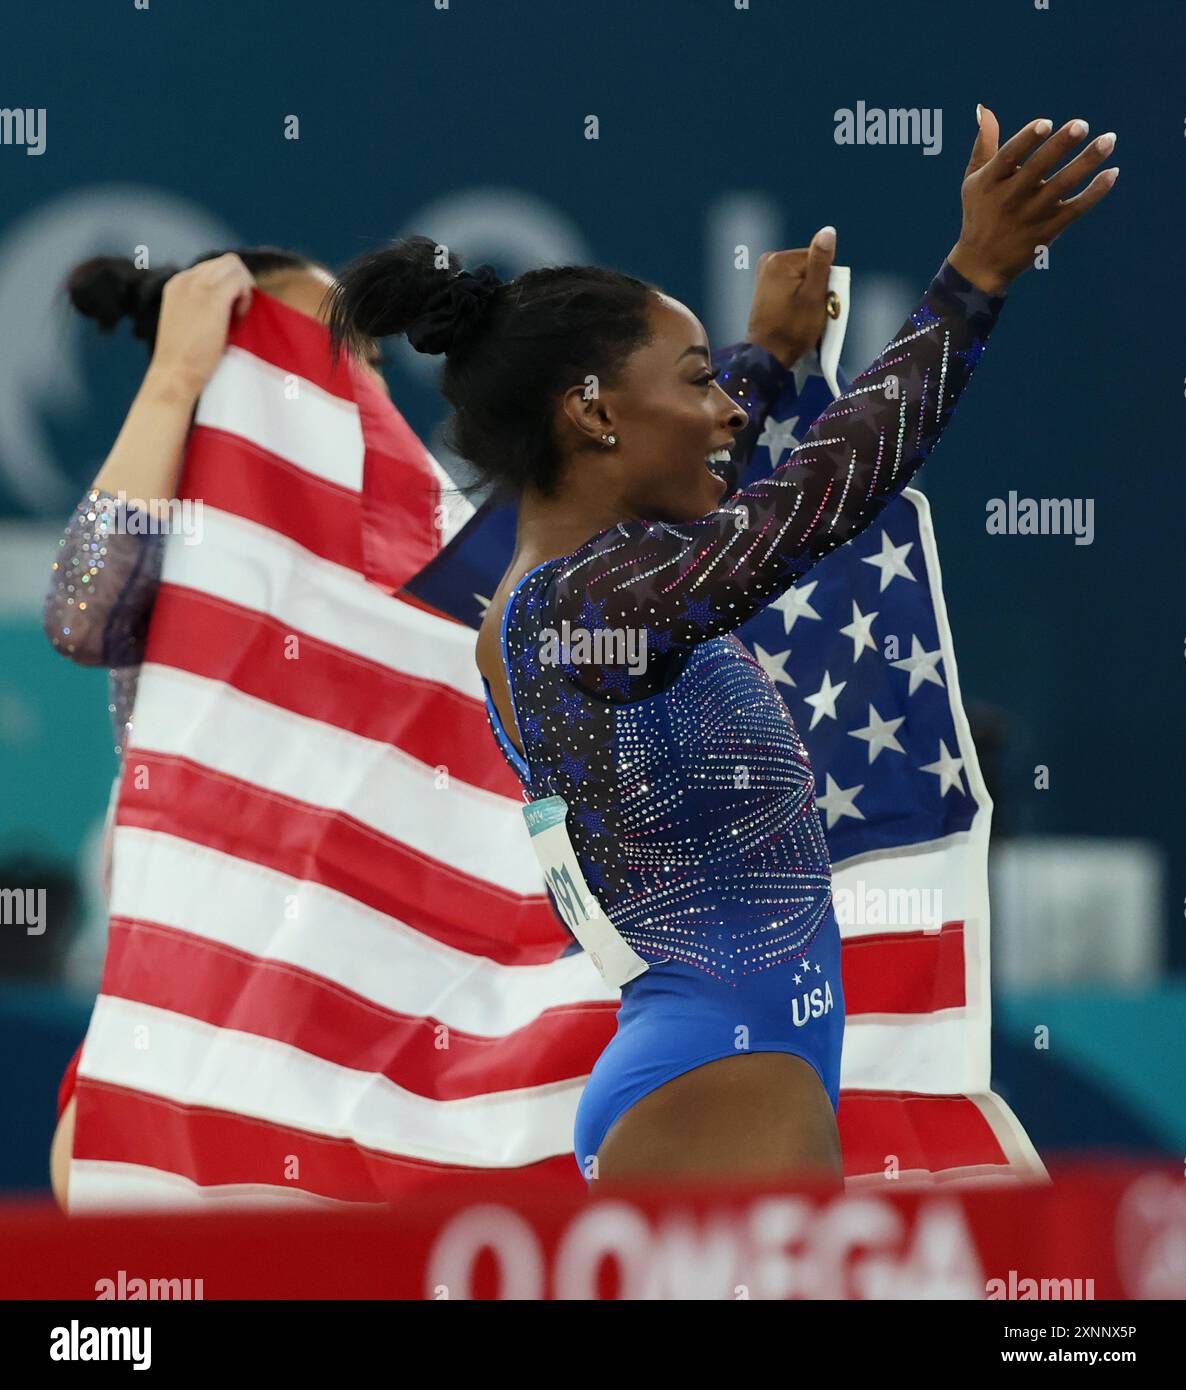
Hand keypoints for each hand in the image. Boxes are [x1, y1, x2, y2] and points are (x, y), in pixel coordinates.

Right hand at [147, 252, 255, 397]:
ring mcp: (196, 286)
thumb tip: (232, 306)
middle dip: (240, 284)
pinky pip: (239, 280)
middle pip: (226, 262)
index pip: (212, 268)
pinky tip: (240, 317)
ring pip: (234, 265)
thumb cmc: (185, 361)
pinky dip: (246, 295)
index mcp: (178, 284)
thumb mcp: (191, 324)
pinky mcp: (211, 298)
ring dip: (244, 288)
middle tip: (240, 314)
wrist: (174, 375)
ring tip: (239, 316)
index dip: (229, 286)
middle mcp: (185, 280)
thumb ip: (205, 309)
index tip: (231, 313)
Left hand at [745, 227, 835, 367]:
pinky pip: (792, 287)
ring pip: (802, 279)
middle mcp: (769, 261)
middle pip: (810, 268)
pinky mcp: (764, 287)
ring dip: (808, 295)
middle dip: (816, 288)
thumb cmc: (793, 329)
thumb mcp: (814, 295)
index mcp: (780, 260)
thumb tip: (828, 231)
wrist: (768, 355)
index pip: (819, 261)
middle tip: (810, 312)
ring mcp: (764, 274)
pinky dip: (797, 299)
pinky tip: (794, 315)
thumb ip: (821, 261)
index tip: (819, 303)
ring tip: (801, 316)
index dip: (825, 283)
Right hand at [948, 107, 1117, 293]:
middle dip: (1060, 146)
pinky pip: (1076, 209)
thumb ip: (984, 144)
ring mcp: (1031, 215)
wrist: (981, 264)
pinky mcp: (1048, 230)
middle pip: (1038, 169)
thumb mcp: (974, 180)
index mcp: (991, 182)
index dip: (1026, 140)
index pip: (1008, 157)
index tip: (1045, 124)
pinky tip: (1112, 173)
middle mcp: (1010, 199)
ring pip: (1062, 186)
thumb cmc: (980, 213)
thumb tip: (984, 109)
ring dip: (1086, 163)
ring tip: (1109, 139)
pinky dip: (1095, 192)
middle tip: (1081, 125)